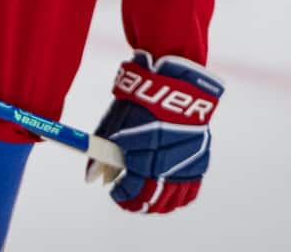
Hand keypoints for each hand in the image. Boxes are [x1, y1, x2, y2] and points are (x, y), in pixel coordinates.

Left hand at [87, 51, 223, 213]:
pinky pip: (191, 190)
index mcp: (143, 155)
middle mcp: (167, 163)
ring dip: (158, 204)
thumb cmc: (138, 104)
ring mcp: (186, 163)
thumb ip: (101, 153)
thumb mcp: (114, 125)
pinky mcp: (200, 159)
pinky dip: (178, 197)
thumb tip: (91, 177)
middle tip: (129, 201)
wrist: (173, 85)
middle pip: (153, 197)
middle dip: (138, 203)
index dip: (122, 196)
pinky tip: (167, 197)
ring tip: (147, 202)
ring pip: (173, 198)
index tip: (116, 193)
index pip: (132, 189)